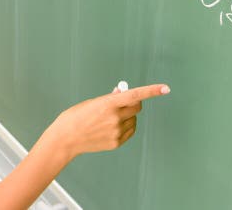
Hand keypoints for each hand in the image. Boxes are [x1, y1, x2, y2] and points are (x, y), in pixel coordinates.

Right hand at [44, 83, 169, 159]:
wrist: (66, 138)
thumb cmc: (76, 116)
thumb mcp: (91, 102)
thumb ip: (110, 99)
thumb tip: (124, 94)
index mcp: (107, 104)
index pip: (134, 95)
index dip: (151, 91)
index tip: (165, 88)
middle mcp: (115, 118)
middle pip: (136, 107)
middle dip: (133, 103)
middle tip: (122, 102)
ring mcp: (116, 132)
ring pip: (133, 120)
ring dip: (127, 115)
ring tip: (109, 118)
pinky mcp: (116, 142)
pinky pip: (129, 131)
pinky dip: (125, 126)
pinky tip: (111, 127)